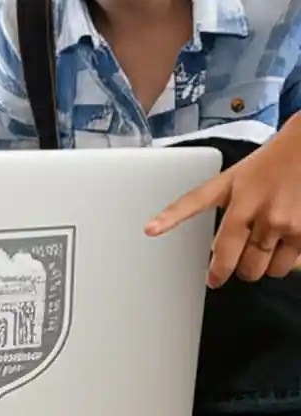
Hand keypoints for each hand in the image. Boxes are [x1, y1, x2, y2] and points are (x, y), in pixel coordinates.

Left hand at [146, 137, 300, 286]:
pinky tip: (278, 251)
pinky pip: (282, 267)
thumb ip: (224, 204)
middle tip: (229, 267)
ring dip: (254, 268)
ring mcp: (278, 222)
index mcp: (230, 188)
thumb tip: (218, 242)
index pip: (193, 201)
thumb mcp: (237, 177)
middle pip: (231, 258)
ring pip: (257, 268)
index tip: (150, 229)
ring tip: (257, 255)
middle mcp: (251, 206)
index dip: (170, 217)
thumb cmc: (273, 164)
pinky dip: (277, 265)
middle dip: (227, 269)